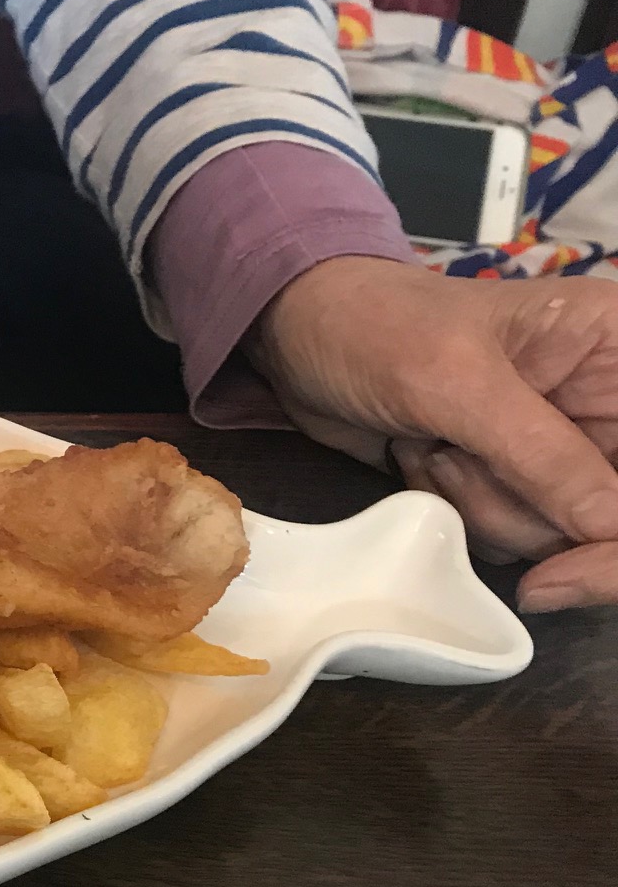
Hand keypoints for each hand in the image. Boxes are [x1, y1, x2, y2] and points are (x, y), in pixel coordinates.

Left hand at [251, 257, 617, 611]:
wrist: (299, 333)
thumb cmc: (375, 326)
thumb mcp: (459, 383)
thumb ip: (543, 456)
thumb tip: (614, 529)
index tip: (574, 560)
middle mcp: (606, 405)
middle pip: (614, 515)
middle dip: (537, 511)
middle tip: (460, 461)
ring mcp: (559, 451)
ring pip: (563, 535)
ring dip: (485, 506)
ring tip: (434, 443)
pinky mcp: (511, 482)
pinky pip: (514, 537)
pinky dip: (462, 513)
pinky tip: (424, 459)